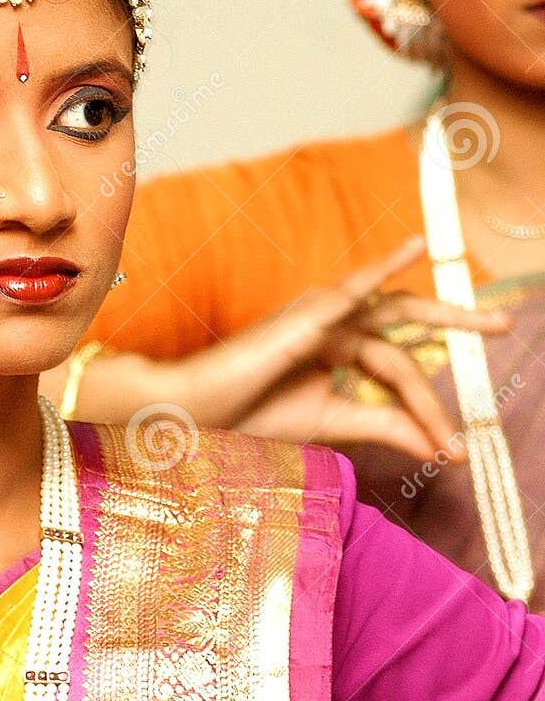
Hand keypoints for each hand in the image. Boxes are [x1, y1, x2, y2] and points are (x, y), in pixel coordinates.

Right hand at [233, 236, 510, 461]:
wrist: (195, 414)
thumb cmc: (250, 417)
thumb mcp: (332, 424)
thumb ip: (386, 427)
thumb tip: (440, 449)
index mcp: (339, 346)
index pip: (399, 368)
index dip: (429, 408)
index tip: (454, 450)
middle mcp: (334, 323)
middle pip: (406, 317)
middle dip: (458, 321)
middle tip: (505, 326)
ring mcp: (318, 317)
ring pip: (391, 327)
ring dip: (442, 322)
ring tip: (488, 324)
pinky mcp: (300, 320)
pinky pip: (347, 290)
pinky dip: (381, 269)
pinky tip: (412, 250)